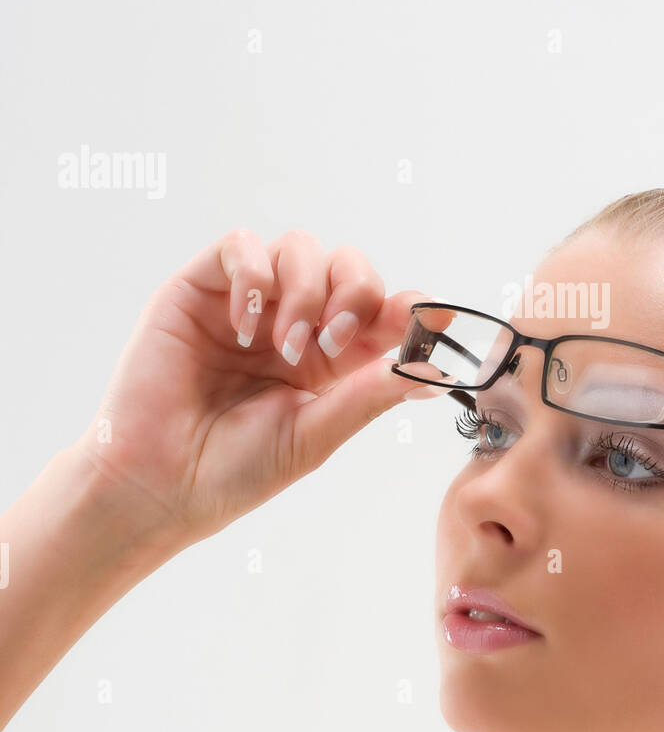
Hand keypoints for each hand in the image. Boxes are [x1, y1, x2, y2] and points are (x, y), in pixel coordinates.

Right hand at [72, 228, 433, 551]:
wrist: (158, 486)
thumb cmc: (234, 469)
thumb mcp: (316, 434)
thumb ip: (370, 396)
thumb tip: (436, 371)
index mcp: (332, 358)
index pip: (382, 309)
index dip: (406, 309)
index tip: (418, 325)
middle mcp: (295, 322)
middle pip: (349, 266)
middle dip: (355, 293)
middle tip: (333, 343)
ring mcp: (249, 302)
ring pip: (300, 248)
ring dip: (306, 290)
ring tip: (285, 346)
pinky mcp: (200, 289)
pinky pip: (240, 245)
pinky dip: (253, 276)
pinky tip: (245, 330)